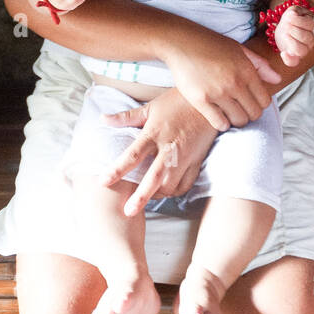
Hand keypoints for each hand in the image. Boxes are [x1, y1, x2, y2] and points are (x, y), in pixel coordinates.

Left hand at [98, 88, 220, 215]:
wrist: (210, 101)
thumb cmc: (178, 102)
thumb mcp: (151, 107)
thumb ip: (127, 117)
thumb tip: (103, 119)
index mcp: (154, 133)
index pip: (133, 155)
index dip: (117, 169)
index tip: (104, 181)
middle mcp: (170, 148)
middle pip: (153, 178)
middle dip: (140, 197)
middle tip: (128, 212)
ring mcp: (185, 157)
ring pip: (171, 185)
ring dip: (158, 194)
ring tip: (147, 198)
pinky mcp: (197, 161)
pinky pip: (186, 184)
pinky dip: (175, 191)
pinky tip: (167, 190)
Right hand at [161, 32, 280, 130]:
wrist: (181, 42)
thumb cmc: (211, 44)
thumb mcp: (239, 49)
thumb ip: (260, 65)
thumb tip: (277, 80)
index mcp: (246, 70)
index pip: (265, 101)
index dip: (260, 104)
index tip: (251, 102)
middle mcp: (235, 83)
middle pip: (254, 114)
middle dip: (249, 114)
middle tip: (240, 109)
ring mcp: (218, 93)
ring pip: (239, 120)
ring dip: (236, 120)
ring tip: (229, 112)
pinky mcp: (201, 100)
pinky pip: (219, 123)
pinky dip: (222, 124)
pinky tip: (219, 117)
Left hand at [273, 5, 313, 65]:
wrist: (285, 28)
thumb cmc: (291, 19)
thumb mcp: (293, 11)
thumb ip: (294, 11)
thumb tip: (293, 14)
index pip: (312, 26)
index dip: (298, 21)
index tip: (289, 17)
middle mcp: (313, 40)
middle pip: (306, 38)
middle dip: (293, 30)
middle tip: (286, 25)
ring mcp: (305, 50)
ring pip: (301, 50)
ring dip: (290, 40)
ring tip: (284, 33)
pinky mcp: (295, 57)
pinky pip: (293, 62)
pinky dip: (288, 59)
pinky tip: (283, 53)